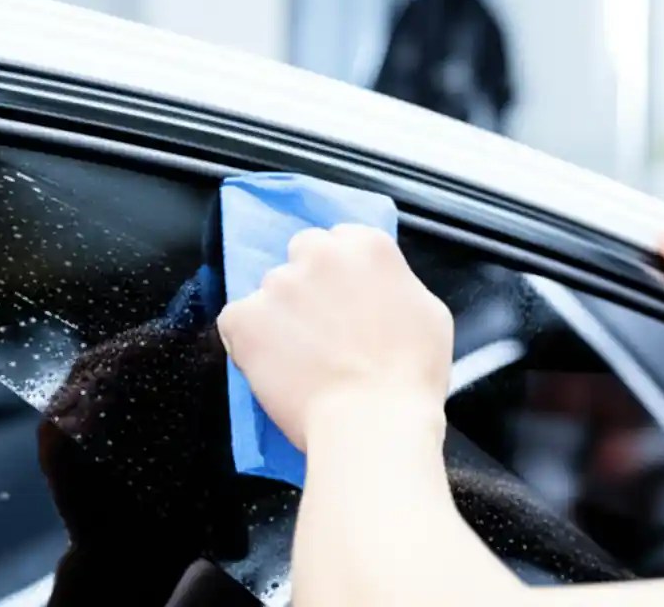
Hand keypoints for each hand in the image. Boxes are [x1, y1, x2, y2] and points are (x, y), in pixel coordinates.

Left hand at [216, 225, 452, 449]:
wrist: (372, 423)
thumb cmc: (408, 377)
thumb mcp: (426, 312)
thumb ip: (392, 282)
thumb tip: (374, 283)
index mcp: (366, 246)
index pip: (341, 240)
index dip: (341, 273)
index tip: (343, 299)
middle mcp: (318, 253)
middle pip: (302, 255)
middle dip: (308, 284)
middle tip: (321, 327)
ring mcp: (277, 284)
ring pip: (270, 292)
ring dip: (279, 316)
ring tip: (300, 358)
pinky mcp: (244, 316)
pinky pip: (236, 321)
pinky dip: (247, 341)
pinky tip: (273, 366)